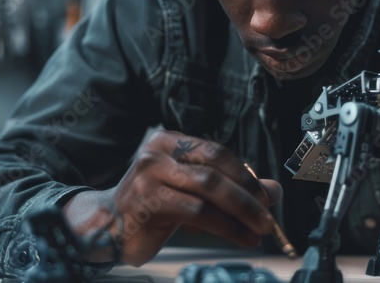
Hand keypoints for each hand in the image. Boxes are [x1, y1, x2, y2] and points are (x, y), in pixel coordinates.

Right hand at [62, 130, 281, 265]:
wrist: (106, 227)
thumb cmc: (152, 206)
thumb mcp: (192, 191)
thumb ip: (230, 187)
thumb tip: (273, 191)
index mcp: (168, 141)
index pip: (216, 151)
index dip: (245, 174)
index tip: (266, 196)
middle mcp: (156, 153)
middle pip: (214, 168)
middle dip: (247, 194)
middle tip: (267, 215)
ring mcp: (149, 176)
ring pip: (208, 191)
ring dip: (241, 212)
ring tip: (258, 230)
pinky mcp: (148, 203)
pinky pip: (197, 213)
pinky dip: (226, 226)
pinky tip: (240, 237)